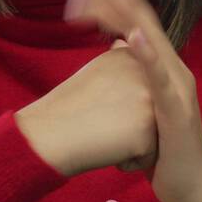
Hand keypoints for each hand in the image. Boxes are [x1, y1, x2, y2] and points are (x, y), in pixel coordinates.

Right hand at [15, 37, 157, 177]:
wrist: (48, 134)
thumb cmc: (68, 109)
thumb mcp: (96, 72)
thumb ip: (118, 62)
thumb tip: (123, 41)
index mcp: (133, 57)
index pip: (141, 97)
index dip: (118, 110)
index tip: (95, 105)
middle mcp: (145, 73)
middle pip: (151, 116)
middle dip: (127, 125)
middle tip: (98, 120)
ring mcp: (150, 98)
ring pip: (153, 137)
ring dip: (129, 143)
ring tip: (104, 131)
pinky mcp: (149, 125)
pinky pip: (149, 156)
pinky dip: (129, 160)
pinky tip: (109, 147)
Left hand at [63, 0, 201, 201]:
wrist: (195, 190)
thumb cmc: (165, 152)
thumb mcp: (143, 109)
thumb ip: (133, 77)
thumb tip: (118, 47)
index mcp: (164, 70)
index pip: (136, 25)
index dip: (114, 0)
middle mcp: (175, 72)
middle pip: (142, 24)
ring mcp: (178, 90)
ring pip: (151, 43)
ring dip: (129, 14)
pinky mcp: (176, 112)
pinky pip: (160, 79)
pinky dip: (147, 55)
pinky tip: (132, 37)